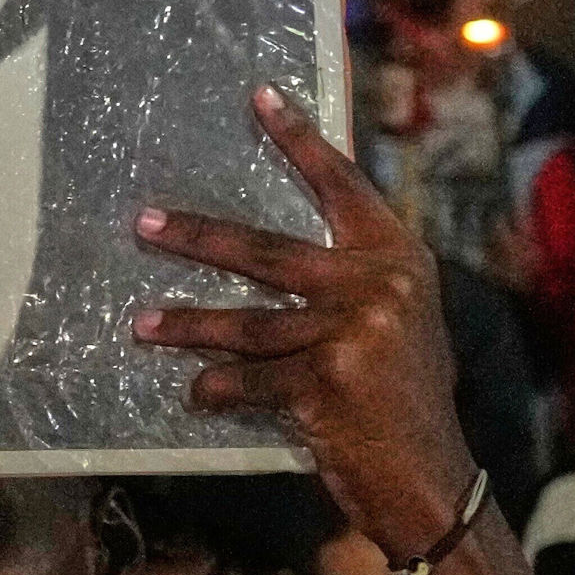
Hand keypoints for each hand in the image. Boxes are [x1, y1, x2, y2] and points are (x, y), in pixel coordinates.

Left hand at [134, 88, 480, 563]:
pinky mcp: (325, 380)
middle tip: (145, 224)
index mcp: (398, 258)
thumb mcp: (401, 322)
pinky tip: (196, 393)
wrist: (430, 477)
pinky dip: (218, 388)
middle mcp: (379, 285)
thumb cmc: (405, 399)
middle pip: (268, 249)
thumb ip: (355, 280)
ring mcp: (352, 332)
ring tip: (144, 325)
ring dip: (188, 325)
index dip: (299, 141)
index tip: (259, 97)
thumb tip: (281, 253)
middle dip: (199, 237)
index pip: (342, 184)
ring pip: (247, 322)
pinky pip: (250, 379)